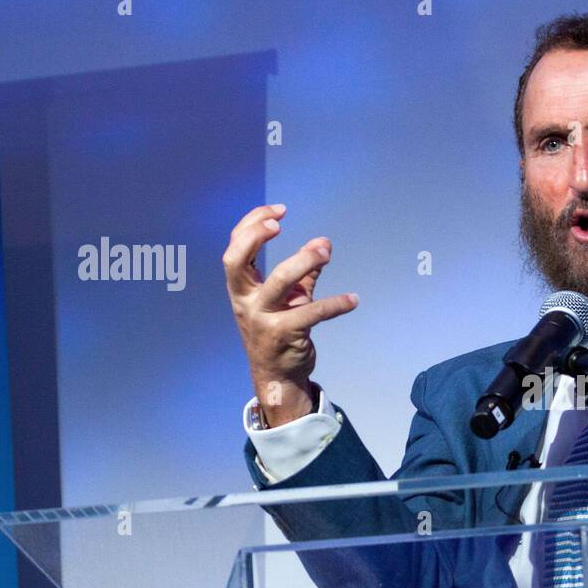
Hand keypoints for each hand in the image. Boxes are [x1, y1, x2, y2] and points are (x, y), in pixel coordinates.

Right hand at [223, 204, 357, 426]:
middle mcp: (245, 301)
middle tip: (281, 224)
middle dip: (255, 237)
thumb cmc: (279, 330)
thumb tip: (324, 243)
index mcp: (240, 288)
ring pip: (279, 282)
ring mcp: (262, 319)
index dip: (251, 224)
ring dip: (304, 261)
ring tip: (325, 251)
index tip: (278, 211)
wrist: (276, 376)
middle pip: (236, 261)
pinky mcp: (284, 335)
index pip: (234, 247)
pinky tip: (353, 300)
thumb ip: (304, 272)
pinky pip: (312, 313)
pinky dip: (335, 304)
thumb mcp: (288, 299)